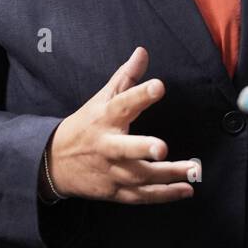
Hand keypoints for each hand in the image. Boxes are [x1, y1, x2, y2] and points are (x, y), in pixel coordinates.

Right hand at [44, 47, 196, 204]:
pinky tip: (186, 190)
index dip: (140, 94)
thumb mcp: (101, 98)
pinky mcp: (115, 191)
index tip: (158, 86)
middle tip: (162, 148)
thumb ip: (126, 77)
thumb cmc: (85, 126)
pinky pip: (141, 196)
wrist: (53, 163)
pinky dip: (164, 195)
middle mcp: (107, 146)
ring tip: (193, 170)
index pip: (122, 103)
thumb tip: (143, 51)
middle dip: (142, 148)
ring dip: (167, 175)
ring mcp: (111, 171)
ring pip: (139, 176)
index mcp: (105, 118)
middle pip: (124, 149)